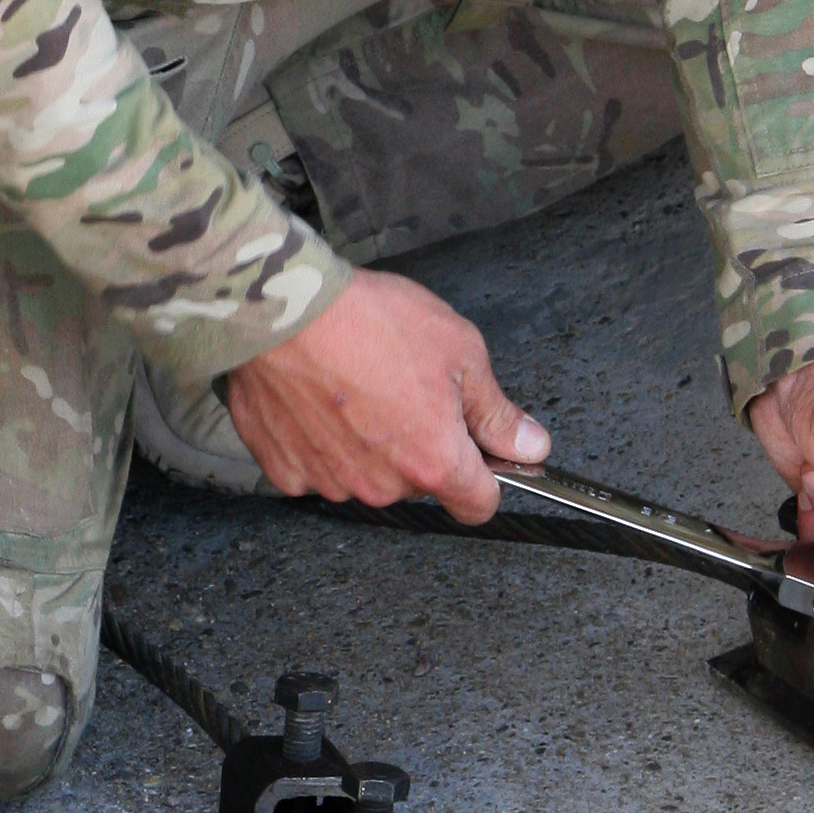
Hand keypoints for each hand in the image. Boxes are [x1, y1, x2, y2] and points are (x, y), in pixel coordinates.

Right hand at [226, 269, 549, 524]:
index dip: (486, 475)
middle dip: (420, 442)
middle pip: (419, 480)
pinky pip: (317, 466)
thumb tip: (530, 443)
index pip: (478, 503)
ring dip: (369, 442)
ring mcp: (331, 481)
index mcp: (433, 459)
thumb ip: (496, 410)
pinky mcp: (286, 470)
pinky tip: (319, 398)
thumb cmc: (368, 320)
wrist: (283, 309)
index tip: (479, 450)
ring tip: (356, 385)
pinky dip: (320, 440)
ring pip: (368, 474)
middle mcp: (382, 484)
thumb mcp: (458, 349)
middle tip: (404, 387)